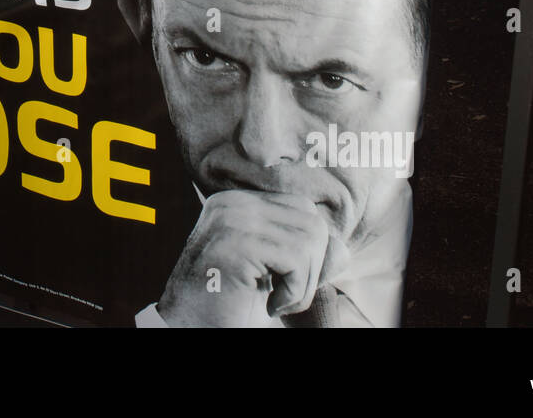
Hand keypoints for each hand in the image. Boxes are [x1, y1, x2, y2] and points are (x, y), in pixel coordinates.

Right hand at [157, 190, 340, 326]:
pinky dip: (295, 293)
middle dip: (312, 268)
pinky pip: (297, 259)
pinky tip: (271, 305)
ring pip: (310, 239)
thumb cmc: (229, 307)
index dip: (309, 254)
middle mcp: (232, 202)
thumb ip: (306, 257)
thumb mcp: (272, 276)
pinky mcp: (236, 242)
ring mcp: (232, 219)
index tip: (283, 285)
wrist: (188, 330)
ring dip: (304, 284)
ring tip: (277, 302)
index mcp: (237, 203)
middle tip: (284, 298)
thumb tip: (343, 250)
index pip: (303, 211)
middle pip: (312, 222)